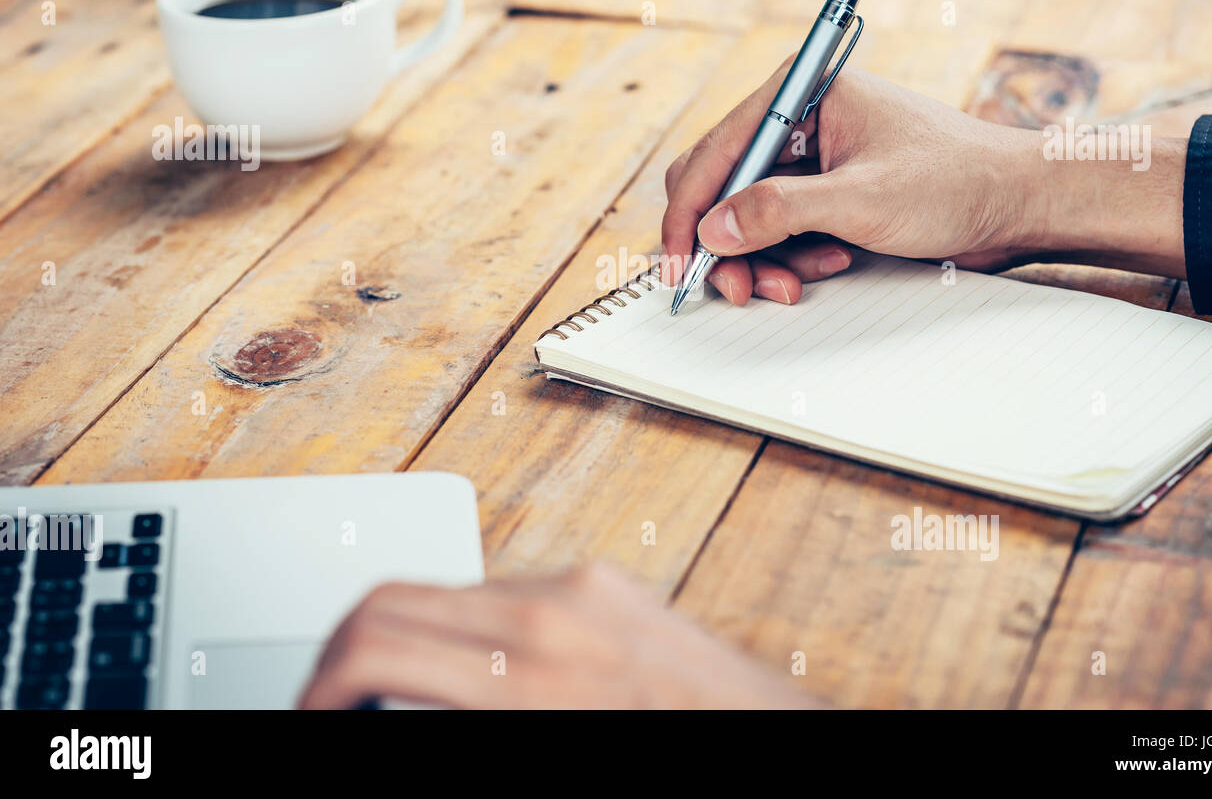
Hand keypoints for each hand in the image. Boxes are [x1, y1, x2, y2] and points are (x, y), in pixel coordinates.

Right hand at [297, 563, 820, 708]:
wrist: (774, 737)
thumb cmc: (672, 749)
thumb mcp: (535, 756)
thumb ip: (455, 719)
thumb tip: (397, 709)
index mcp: (527, 675)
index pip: (376, 642)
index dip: (321, 681)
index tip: (314, 710)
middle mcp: (550, 613)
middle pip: (392, 598)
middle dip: (344, 651)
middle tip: (336, 699)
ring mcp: (581, 586)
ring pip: (445, 590)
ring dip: (408, 639)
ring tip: (405, 693)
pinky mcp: (605, 579)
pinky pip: (507, 589)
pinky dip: (470, 627)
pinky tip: (478, 673)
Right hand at [661, 63, 1187, 303]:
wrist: (1021, 203)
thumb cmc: (957, 181)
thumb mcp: (863, 199)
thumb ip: (780, 211)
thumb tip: (712, 230)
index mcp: (801, 94)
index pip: (716, 152)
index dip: (689, 214)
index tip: (678, 265)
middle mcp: (798, 121)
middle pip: (723, 187)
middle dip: (726, 245)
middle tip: (736, 291)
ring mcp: (812, 159)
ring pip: (749, 218)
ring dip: (763, 260)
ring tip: (795, 286)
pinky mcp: (828, 192)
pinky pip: (782, 232)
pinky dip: (792, 260)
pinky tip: (831, 266)